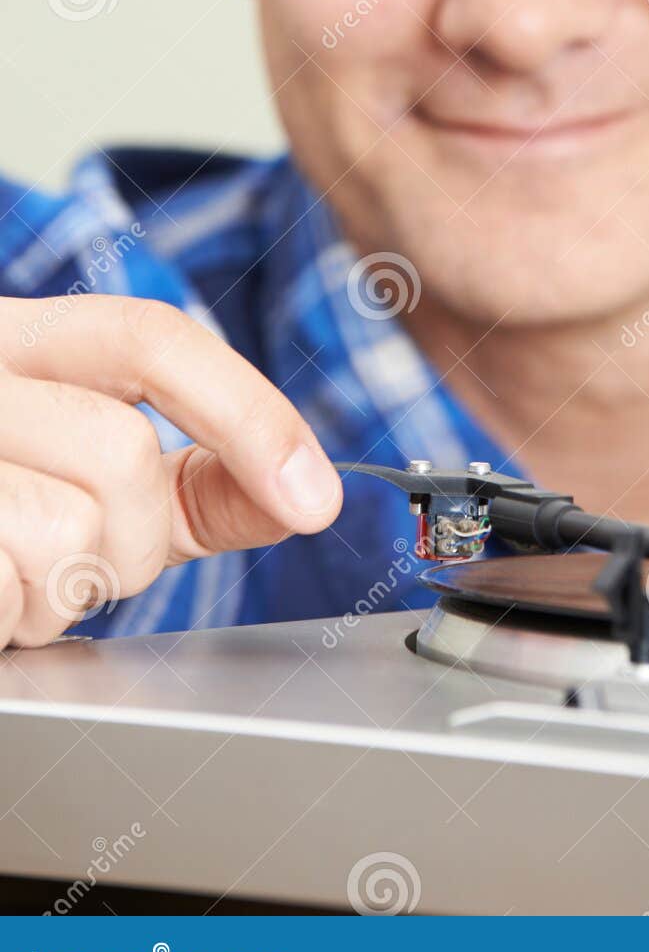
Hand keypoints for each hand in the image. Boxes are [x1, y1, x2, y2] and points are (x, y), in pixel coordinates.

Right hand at [0, 295, 341, 645]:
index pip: (152, 337)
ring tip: (8, 581)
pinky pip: (7, 581)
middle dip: (126, 545)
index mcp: (15, 337)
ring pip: (68, 529)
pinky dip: (8, 614)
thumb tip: (303, 491)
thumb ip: (193, 478)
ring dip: (57, 593)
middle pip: (122, 452)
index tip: (314, 496)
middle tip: (71, 562)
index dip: (248, 414)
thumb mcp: (87, 476)